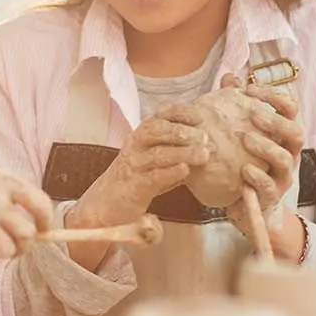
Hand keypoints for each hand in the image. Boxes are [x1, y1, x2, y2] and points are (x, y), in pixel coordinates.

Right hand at [0, 156, 53, 262]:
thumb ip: (14, 197)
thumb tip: (38, 228)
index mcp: (5, 182)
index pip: (40, 204)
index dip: (46, 220)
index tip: (43, 228)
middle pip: (27, 235)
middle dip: (26, 244)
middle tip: (17, 243)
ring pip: (8, 252)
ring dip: (2, 251)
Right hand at [80, 110, 210, 224]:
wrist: (108, 202)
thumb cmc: (138, 177)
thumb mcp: (155, 157)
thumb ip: (176, 148)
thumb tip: (208, 143)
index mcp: (142, 135)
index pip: (160, 116)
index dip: (181, 113)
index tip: (201, 117)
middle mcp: (135, 146)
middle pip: (156, 130)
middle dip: (182, 131)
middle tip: (205, 137)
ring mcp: (134, 165)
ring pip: (158, 153)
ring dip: (183, 152)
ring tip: (203, 155)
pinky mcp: (134, 186)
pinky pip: (153, 177)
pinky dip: (170, 173)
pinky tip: (185, 170)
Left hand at [220, 76, 304, 243]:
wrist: (246, 204)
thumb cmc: (243, 161)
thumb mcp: (240, 131)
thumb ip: (237, 104)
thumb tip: (231, 76)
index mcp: (281, 134)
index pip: (290, 109)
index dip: (275, 96)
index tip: (251, 88)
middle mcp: (287, 153)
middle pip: (296, 132)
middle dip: (276, 121)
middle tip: (253, 114)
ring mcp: (282, 175)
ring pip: (285, 159)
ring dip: (266, 146)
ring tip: (245, 139)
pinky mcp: (272, 195)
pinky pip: (270, 186)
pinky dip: (258, 176)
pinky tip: (244, 170)